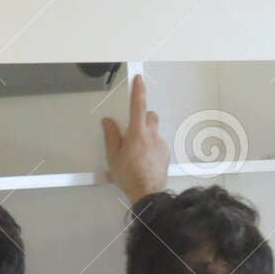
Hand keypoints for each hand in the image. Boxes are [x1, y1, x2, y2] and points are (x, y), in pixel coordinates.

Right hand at [102, 74, 167, 202]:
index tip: (139, 80)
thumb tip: (108, 122)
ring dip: (146, 134)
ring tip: (137, 151)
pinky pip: (158, 143)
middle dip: (142, 118)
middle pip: (150, 116)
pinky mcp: (166, 153)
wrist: (148, 194)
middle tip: (132, 131)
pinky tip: (144, 160)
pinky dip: (151, 146)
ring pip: (154, 130)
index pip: (138, 106)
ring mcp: (161, 145)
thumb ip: (111, 136)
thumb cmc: (130, 177)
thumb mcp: (113, 157)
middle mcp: (152, 136)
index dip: (138, 91)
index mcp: (137, 134)